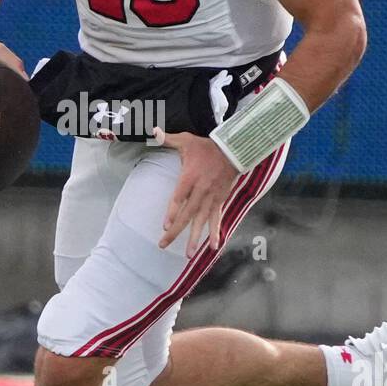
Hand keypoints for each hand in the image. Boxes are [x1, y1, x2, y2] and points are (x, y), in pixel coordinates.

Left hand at [153, 129, 239, 257]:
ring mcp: (211, 198)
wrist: (233, 150)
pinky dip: (215, 233)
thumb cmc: (207, 147)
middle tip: (164, 245)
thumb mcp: (186, 140)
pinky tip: (213, 247)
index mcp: (190, 178)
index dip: (173, 212)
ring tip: (188, 254)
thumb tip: (153, 130)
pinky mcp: (219, 201)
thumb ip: (168, 138)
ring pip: (201, 221)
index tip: (165, 225)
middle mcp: (200, 191)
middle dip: (175, 231)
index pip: (179, 198)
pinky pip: (216, 219)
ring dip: (194, 238)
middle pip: (187, 215)